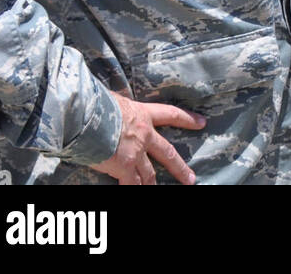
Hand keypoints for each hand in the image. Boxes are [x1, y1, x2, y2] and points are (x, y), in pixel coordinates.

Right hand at [89, 90, 204, 184]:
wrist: (88, 116)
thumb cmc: (96, 103)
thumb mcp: (114, 99)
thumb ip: (120, 106)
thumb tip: (112, 102)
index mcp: (143, 114)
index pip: (171, 114)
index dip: (187, 119)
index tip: (202, 122)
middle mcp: (144, 135)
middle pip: (167, 153)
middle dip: (179, 167)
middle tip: (191, 179)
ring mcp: (135, 153)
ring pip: (149, 174)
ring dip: (153, 185)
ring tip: (160, 191)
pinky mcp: (124, 167)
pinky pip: (131, 184)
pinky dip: (133, 189)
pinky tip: (135, 192)